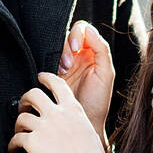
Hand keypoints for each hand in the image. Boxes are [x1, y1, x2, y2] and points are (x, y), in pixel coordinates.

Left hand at [8, 72, 109, 152]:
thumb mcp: (86, 128)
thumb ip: (73, 119)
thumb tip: (65, 120)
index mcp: (72, 108)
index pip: (57, 84)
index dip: (46, 78)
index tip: (40, 77)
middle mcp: (57, 114)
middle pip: (33, 94)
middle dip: (25, 99)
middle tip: (24, 106)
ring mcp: (44, 127)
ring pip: (21, 117)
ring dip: (18, 125)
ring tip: (19, 131)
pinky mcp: (33, 142)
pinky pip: (16, 139)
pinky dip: (12, 144)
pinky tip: (14, 148)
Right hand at [57, 20, 114, 145]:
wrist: (84, 123)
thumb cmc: (98, 102)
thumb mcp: (106, 74)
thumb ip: (101, 50)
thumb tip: (90, 30)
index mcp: (93, 53)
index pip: (83, 30)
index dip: (77, 35)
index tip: (76, 49)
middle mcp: (78, 56)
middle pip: (67, 35)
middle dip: (66, 46)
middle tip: (67, 63)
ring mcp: (64, 64)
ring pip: (56, 46)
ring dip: (58, 55)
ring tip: (63, 70)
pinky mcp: (52, 74)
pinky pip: (46, 61)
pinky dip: (49, 64)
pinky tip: (55, 74)